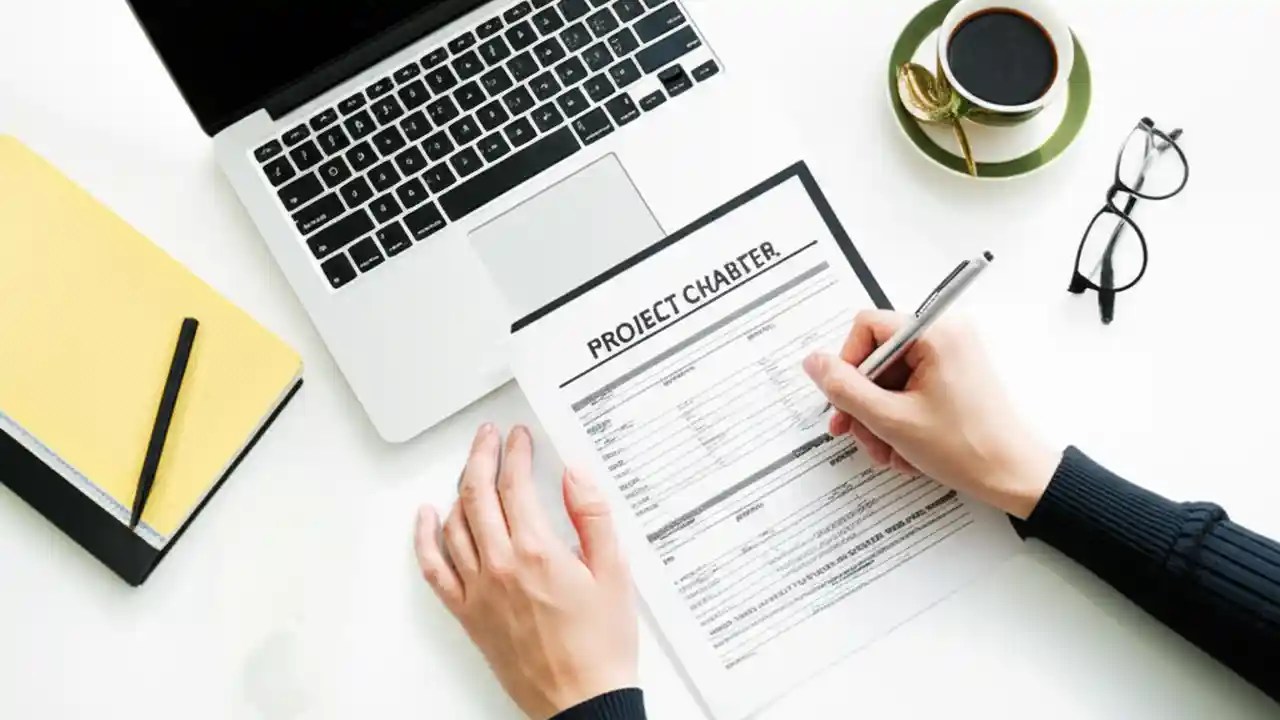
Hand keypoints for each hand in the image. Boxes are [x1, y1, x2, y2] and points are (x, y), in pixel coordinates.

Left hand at [414, 424, 637, 719]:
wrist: (581, 701)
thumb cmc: (600, 645)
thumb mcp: (614, 572)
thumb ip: (593, 516)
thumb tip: (575, 475)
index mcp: (536, 551)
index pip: (514, 484)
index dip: (515, 452)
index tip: (520, 438)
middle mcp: (499, 566)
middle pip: (477, 494)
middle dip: (481, 456)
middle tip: (489, 437)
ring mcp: (478, 590)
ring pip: (455, 523)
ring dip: (460, 488)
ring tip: (472, 468)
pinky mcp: (468, 613)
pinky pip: (435, 568)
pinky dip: (426, 538)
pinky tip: (428, 518)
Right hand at [802, 310, 1058, 518]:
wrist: (1016, 476)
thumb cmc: (967, 448)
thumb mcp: (891, 420)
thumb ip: (845, 388)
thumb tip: (813, 362)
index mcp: (935, 333)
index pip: (867, 327)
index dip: (847, 364)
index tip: (845, 400)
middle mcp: (946, 336)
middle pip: (878, 357)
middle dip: (863, 402)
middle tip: (856, 434)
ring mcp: (952, 357)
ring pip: (891, 380)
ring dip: (880, 418)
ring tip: (887, 451)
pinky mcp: (955, 377)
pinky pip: (911, 391)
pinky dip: (900, 420)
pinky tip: (904, 449)